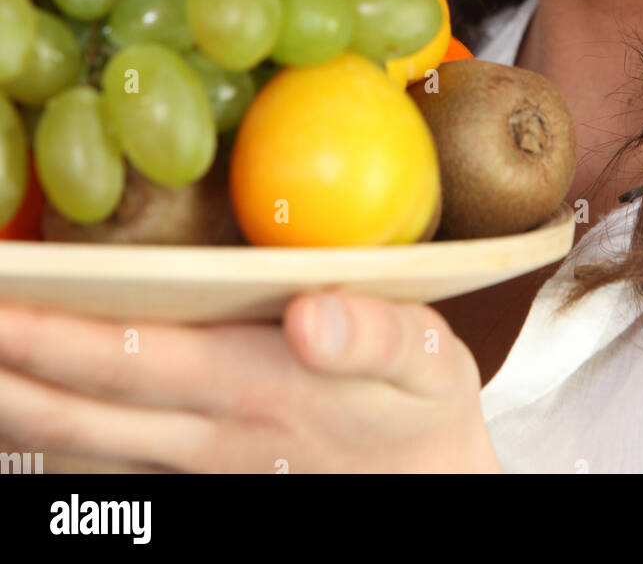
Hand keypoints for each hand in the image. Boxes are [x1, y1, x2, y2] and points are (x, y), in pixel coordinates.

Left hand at [0, 293, 503, 473]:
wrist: (433, 494)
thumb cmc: (420, 410)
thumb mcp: (425, 358)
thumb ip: (371, 333)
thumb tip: (311, 314)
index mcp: (254, 389)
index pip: (126, 360)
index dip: (48, 334)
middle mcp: (206, 437)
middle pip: (74, 414)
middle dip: (3, 367)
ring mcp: (193, 472)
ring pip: (74, 451)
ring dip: (13, 408)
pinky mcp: (195, 487)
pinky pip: (102, 476)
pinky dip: (49, 447)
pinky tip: (24, 410)